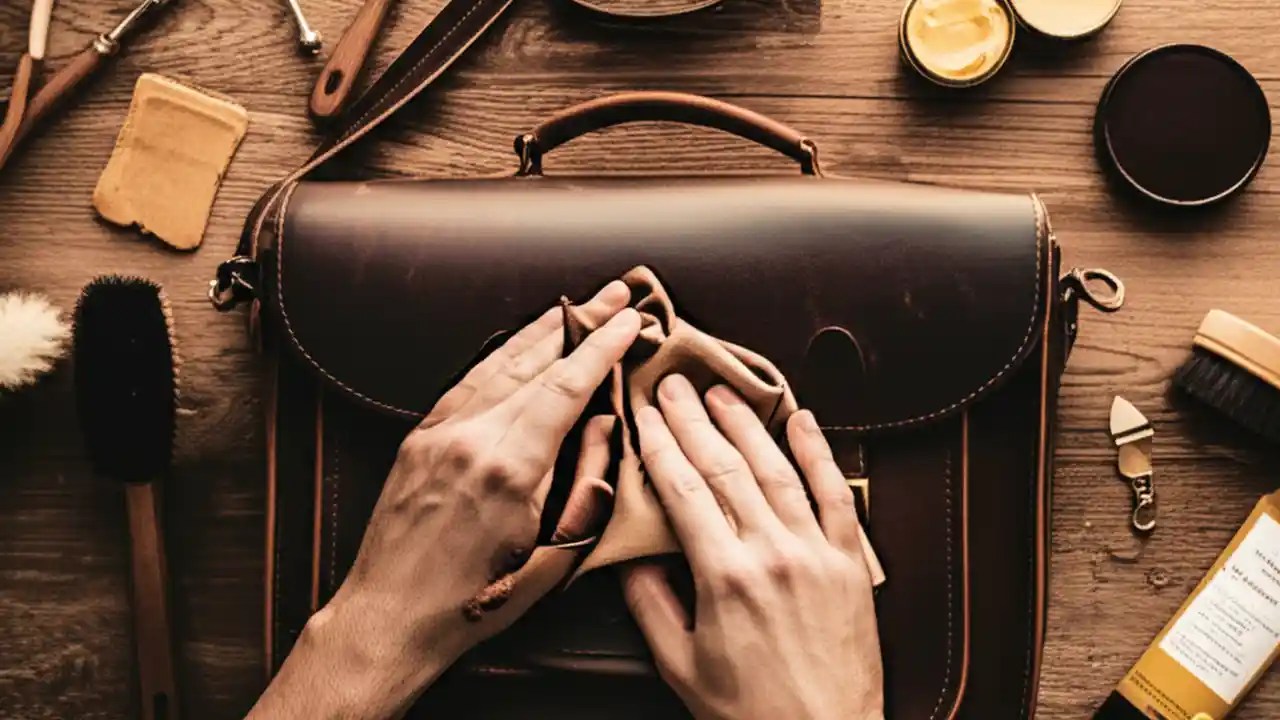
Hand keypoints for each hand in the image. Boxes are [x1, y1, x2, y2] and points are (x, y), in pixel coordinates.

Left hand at [248, 280, 639, 719]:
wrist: (390, 616)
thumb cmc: (474, 601)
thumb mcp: (552, 555)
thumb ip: (583, 482)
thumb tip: (601, 424)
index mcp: (509, 468)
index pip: (566, 386)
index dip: (602, 346)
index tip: (629, 318)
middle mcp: (470, 437)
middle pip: (534, 361)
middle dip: (579, 322)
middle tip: (614, 292)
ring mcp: (438, 433)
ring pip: (497, 363)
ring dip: (540, 331)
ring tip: (573, 306)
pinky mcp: (419, 438)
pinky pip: (466, 382)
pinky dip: (500, 356)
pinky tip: (518, 346)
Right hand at [622, 376, 883, 719]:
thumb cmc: (751, 714)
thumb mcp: (680, 665)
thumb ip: (650, 603)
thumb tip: (631, 554)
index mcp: (725, 577)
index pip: (684, 489)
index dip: (660, 444)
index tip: (644, 413)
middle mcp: (772, 554)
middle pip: (727, 467)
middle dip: (695, 420)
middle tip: (675, 384)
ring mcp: (817, 554)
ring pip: (778, 471)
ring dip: (748, 426)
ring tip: (723, 394)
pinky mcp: (852, 564)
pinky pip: (838, 495)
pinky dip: (821, 455)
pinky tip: (805, 422)